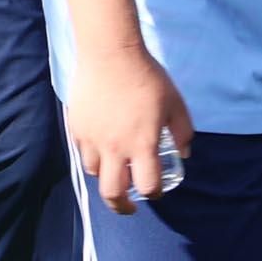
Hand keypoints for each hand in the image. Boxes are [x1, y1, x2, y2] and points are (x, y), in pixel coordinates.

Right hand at [67, 46, 194, 215]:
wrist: (111, 54)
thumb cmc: (147, 77)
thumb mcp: (175, 104)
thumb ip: (183, 132)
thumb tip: (185, 153)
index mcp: (142, 145)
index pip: (147, 186)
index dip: (154, 193)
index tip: (155, 191)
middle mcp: (115, 148)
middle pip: (112, 194)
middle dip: (121, 206)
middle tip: (128, 206)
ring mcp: (92, 139)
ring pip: (95, 174)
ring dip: (107, 178)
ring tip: (115, 172)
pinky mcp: (77, 128)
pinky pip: (83, 153)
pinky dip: (93, 158)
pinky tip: (101, 149)